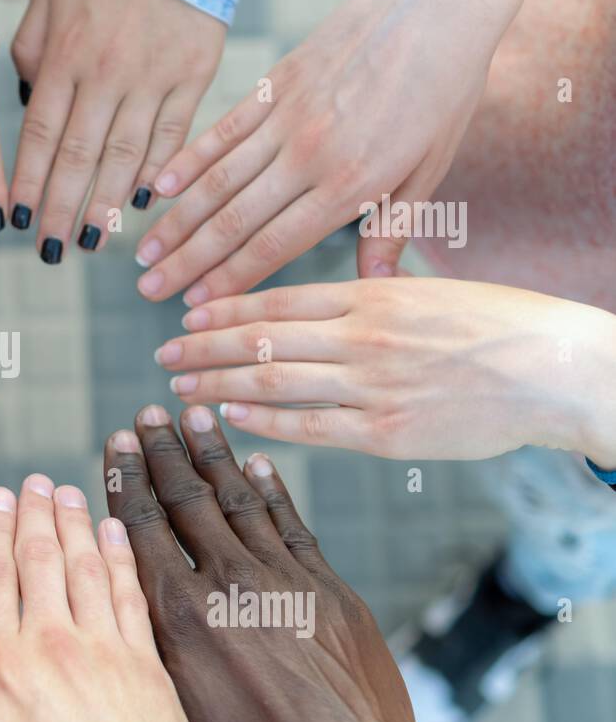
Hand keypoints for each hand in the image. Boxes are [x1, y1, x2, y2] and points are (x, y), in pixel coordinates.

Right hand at [0, 477, 203, 721]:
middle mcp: (44, 644)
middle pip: (32, 559)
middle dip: (27, 513)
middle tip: (25, 482)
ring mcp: (99, 648)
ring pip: (81, 565)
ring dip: (71, 521)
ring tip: (63, 491)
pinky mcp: (144, 663)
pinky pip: (129, 592)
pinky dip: (120, 555)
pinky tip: (113, 529)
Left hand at [11, 0, 223, 262]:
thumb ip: (32, 51)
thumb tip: (27, 103)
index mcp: (65, 56)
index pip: (39, 134)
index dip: (26, 182)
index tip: (16, 221)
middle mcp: (106, 74)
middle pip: (78, 157)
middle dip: (59, 210)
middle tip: (48, 251)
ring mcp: (152, 78)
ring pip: (125, 156)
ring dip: (106, 205)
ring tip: (91, 242)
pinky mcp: (193, 77)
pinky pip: (173, 135)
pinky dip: (158, 172)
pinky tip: (143, 203)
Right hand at [105, 404, 429, 721]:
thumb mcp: (172, 700)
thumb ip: (149, 638)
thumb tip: (126, 597)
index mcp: (179, 614)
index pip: (143, 525)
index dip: (126, 478)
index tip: (116, 443)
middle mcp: (227, 584)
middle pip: (187, 500)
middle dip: (163, 452)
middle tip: (147, 415)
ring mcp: (283, 581)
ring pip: (239, 500)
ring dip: (214, 454)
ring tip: (195, 417)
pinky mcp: (327, 591)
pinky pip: (292, 525)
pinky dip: (272, 490)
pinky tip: (258, 463)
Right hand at [135, 0, 585, 302]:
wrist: (440, 2)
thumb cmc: (445, 89)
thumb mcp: (430, 167)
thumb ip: (392, 229)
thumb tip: (376, 287)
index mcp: (350, 184)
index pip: (275, 245)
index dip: (230, 280)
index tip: (195, 304)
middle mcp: (309, 155)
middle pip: (233, 221)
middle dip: (187, 262)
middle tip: (148, 291)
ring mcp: (286, 118)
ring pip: (217, 181)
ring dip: (176, 221)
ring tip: (143, 253)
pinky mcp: (276, 84)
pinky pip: (222, 130)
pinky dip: (187, 161)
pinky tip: (155, 188)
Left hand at [158, 278, 615, 463]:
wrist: (557, 370)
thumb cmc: (498, 326)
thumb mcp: (427, 290)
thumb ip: (372, 293)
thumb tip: (329, 294)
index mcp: (371, 295)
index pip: (276, 301)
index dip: (223, 309)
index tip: (187, 315)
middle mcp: (362, 336)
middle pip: (260, 340)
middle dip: (203, 346)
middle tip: (164, 353)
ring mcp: (372, 385)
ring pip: (273, 383)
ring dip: (217, 383)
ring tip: (180, 386)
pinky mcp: (387, 432)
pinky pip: (309, 427)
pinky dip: (263, 422)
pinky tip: (229, 418)